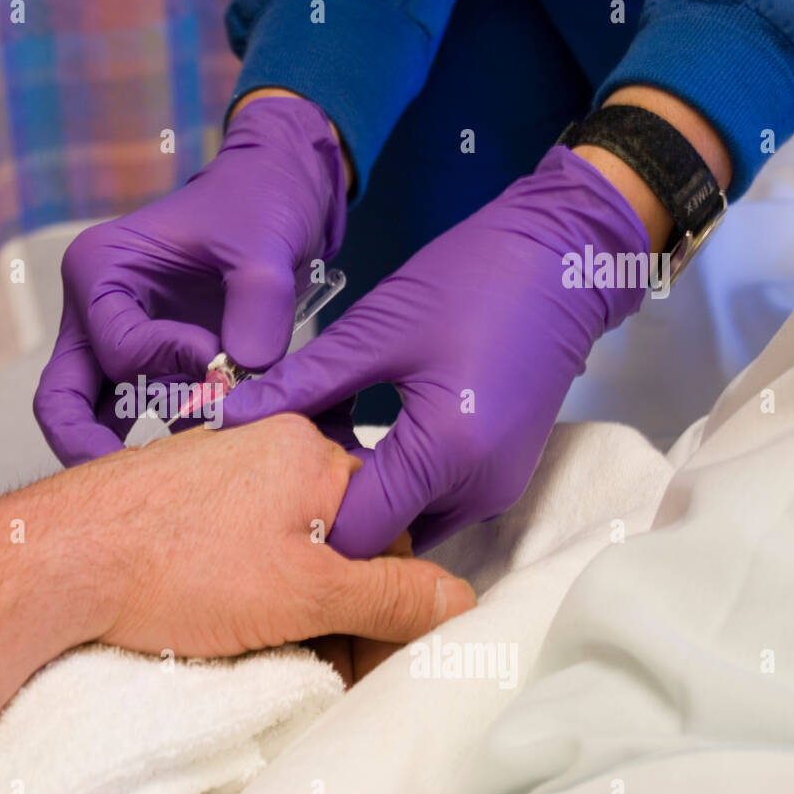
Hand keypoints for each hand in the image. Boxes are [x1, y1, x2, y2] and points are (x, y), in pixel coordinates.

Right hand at [33, 95, 346, 465]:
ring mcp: (110, 338)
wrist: (276, 192)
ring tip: (173, 489)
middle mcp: (91, 308)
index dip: (173, 363)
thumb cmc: (259, 203)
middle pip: (60, 398)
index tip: (225, 360)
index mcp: (99, 269)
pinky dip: (155, 443)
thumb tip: (245, 374)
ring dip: (123, 453)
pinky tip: (194, 466)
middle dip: (88, 449)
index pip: (119, 348)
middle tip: (131, 498)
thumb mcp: (264, 245)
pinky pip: (128, 416)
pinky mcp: (142, 362)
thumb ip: (257, 306)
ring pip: (86, 416)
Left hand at [59, 414, 474, 657]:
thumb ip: (391, 597)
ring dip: (289, 597)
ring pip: (286, 541)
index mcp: (310, 453)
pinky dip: (242, 580)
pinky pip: (237, 537)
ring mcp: (218, 464)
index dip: (387, 598)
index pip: (390, 528)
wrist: (56, 557)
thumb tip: (459, 602)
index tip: (366, 647)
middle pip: (337, 536)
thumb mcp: (304, 595)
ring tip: (257, 638)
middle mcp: (266, 444)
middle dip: (335, 602)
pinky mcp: (178, 489)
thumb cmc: (172, 565)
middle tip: (314, 655)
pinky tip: (216, 613)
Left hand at [221, 145, 650, 556]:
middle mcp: (477, 492)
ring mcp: (495, 491)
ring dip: (363, 499)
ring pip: (406, 523)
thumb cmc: (469, 282)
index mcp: (445, 455)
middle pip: (382, 535)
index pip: (357, 531)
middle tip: (281, 470)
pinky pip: (432, 503)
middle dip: (330, 509)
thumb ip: (302, 383)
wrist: (564, 259)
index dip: (304, 517)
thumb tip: (229, 414)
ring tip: (317, 454)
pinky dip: (394, 487)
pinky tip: (360, 445)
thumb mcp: (374, 331)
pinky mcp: (499, 477)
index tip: (262, 489)